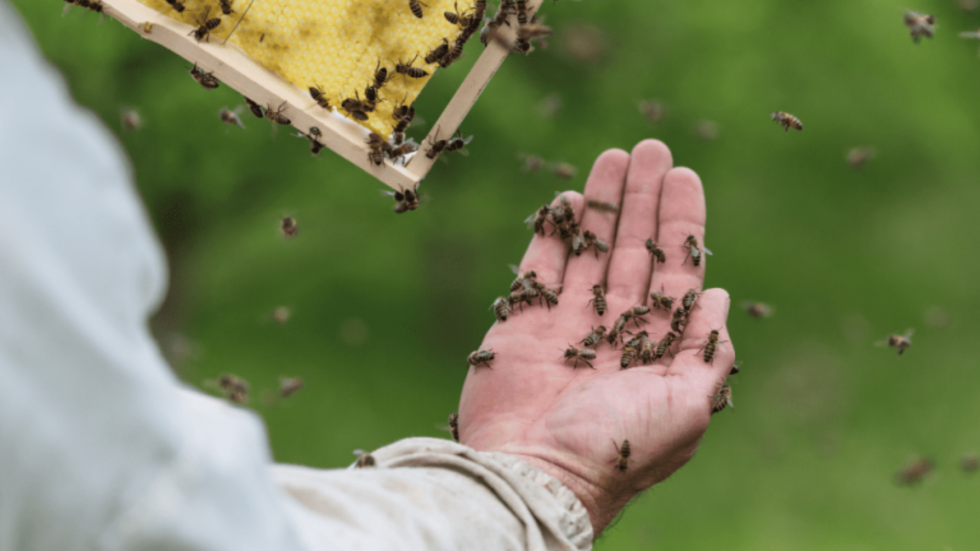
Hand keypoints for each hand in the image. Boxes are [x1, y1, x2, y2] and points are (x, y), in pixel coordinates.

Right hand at [458, 140, 735, 534]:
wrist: (537, 477)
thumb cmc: (618, 449)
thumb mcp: (687, 408)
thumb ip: (704, 352)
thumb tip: (718, 297)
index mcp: (655, 351)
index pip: (674, 274)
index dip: (681, 225)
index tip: (685, 177)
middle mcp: (613, 333)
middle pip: (633, 252)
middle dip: (644, 201)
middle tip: (651, 147)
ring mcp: (566, 328)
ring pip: (589, 252)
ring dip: (603, 205)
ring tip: (615, 157)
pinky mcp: (523, 326)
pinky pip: (541, 270)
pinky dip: (553, 235)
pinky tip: (570, 200)